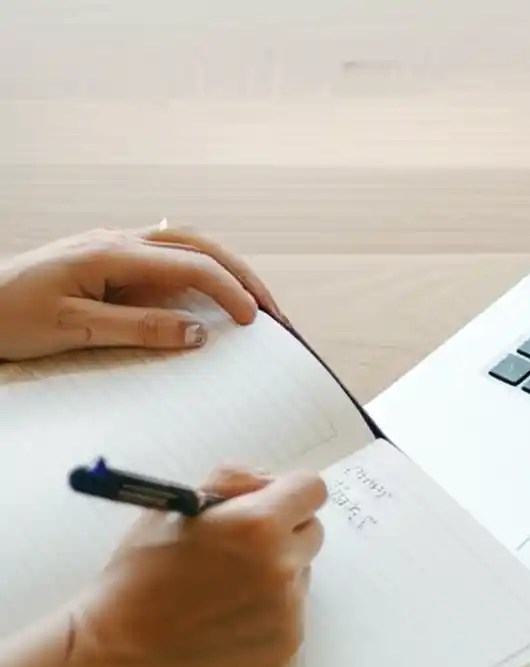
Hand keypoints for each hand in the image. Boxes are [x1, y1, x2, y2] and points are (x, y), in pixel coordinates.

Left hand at [0, 225, 283, 360]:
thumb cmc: (9, 317)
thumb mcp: (72, 328)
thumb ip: (137, 328)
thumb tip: (197, 333)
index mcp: (112, 253)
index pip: (191, 266)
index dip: (230, 292)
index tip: (254, 322)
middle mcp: (118, 240)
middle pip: (199, 245)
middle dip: (242, 275)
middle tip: (272, 310)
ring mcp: (114, 244)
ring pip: (187, 243)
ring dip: (226, 267)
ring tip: (253, 298)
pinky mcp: (109, 257)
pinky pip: (168, 253)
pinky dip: (201, 267)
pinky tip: (211, 284)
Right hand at [68, 468, 326, 666]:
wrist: (118, 651)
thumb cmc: (141, 573)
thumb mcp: (176, 505)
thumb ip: (233, 479)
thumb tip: (271, 480)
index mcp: (258, 524)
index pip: (312, 489)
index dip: (289, 491)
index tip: (271, 502)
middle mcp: (282, 565)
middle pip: (312, 529)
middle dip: (285, 529)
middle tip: (243, 543)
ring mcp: (288, 606)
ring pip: (302, 569)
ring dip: (279, 568)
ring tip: (227, 583)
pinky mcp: (288, 638)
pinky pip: (294, 606)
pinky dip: (271, 605)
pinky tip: (230, 612)